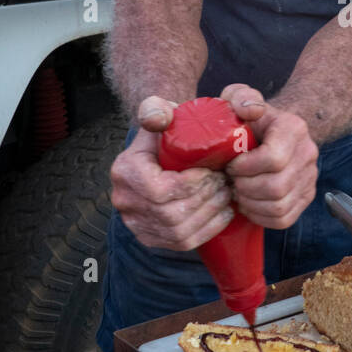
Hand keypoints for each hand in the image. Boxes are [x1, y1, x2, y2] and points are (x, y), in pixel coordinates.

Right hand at [109, 94, 234, 249]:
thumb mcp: (160, 112)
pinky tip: (225, 212)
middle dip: (205, 199)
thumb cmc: (167, 130)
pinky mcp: (152, 238)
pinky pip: (183, 243)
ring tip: (227, 194)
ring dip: (210, 214)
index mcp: (124, 171)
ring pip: (179, 231)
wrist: (161, 151)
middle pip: (171, 213)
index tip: (214, 171)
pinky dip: (209, 229)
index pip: (159, 190)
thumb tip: (159, 119)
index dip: (192, 185)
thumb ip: (157, 109)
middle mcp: (125, 202)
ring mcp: (137, 224)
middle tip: (226, 183)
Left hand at [220, 83, 318, 228]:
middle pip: (276, 186)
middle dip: (245, 187)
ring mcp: (310, 178)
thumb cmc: (248, 118)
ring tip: (238, 191)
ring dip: (251, 204)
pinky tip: (249, 203)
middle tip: (230, 181)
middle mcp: (308, 153)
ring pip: (279, 206)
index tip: (230, 165)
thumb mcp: (240, 99)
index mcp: (294, 128)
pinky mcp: (306, 197)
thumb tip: (249, 110)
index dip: (245, 168)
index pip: (274, 158)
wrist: (268, 131)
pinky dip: (261, 217)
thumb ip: (241, 97)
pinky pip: (284, 219)